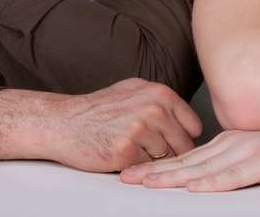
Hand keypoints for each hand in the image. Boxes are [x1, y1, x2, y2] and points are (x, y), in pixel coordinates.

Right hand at [0, 80, 201, 171]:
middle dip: (172, 153)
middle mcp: (153, 109)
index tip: (171, 142)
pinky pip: (149, 169)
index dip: (183, 138)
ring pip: (168, 160)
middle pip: (185, 146)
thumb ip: (162, 101)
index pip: (194, 126)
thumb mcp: (134, 90)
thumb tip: (188, 120)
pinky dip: (140, 168)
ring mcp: (141, 130)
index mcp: (160, 93)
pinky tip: (124, 157)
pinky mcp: (127, 152)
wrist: (65, 123)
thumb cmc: (99, 109)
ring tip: (135, 151)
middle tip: (152, 151)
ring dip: (155, 162)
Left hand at [122, 126, 259, 191]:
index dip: (158, 166)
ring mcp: (249, 151)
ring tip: (148, 185)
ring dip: (174, 178)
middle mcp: (233, 143)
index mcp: (228, 142)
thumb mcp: (258, 158)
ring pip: (204, 168)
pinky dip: (214, 183)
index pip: (186, 158)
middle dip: (154, 171)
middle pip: (187, 161)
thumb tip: (207, 180)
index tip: (132, 173)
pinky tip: (195, 189)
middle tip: (125, 178)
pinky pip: (235, 175)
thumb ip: (233, 166)